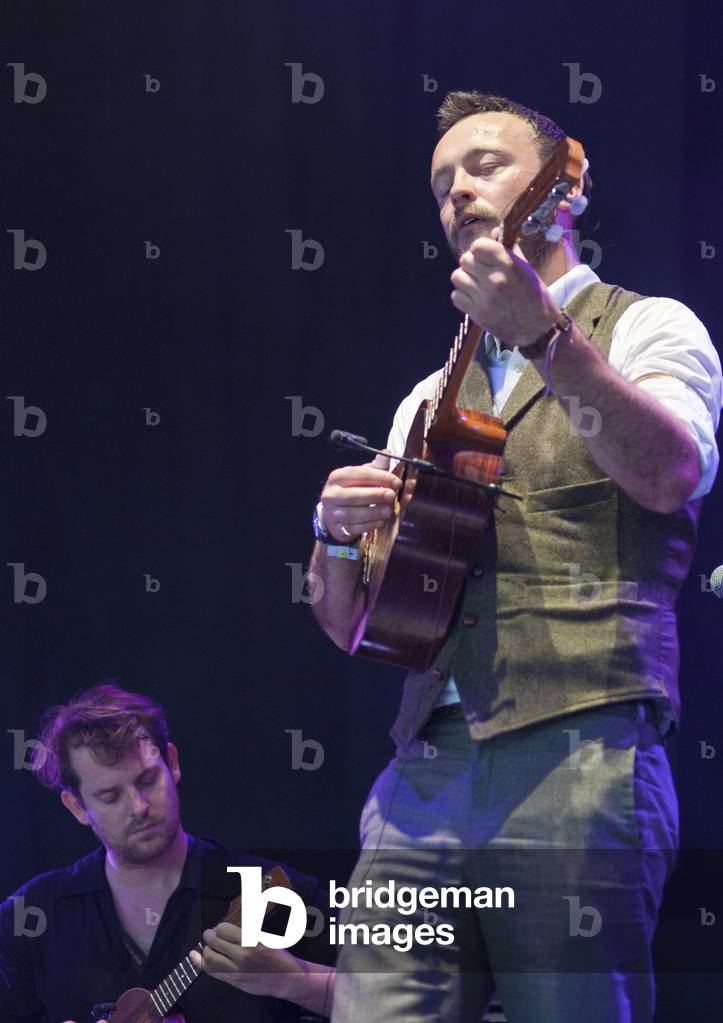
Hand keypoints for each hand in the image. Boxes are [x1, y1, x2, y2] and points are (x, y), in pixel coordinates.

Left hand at [189, 923, 302, 997]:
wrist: (285, 978)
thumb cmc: (277, 954)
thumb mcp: (265, 937)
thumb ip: (248, 929)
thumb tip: (233, 919)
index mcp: (251, 941)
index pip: (224, 929)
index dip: (219, 927)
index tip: (219, 927)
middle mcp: (242, 955)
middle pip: (214, 942)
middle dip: (209, 935)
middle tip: (210, 933)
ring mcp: (237, 970)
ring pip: (210, 957)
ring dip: (205, 948)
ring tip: (208, 945)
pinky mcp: (234, 981)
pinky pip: (212, 972)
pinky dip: (199, 963)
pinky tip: (194, 956)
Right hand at [319, 451, 400, 542]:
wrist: (332, 514)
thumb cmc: (350, 491)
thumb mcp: (359, 477)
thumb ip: (374, 468)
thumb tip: (387, 453)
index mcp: (337, 477)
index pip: (361, 475)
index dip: (381, 478)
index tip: (396, 482)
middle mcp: (331, 494)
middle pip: (355, 495)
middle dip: (377, 495)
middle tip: (392, 496)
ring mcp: (332, 513)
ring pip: (354, 514)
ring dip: (374, 512)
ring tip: (388, 510)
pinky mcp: (338, 528)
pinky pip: (355, 528)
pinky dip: (370, 524)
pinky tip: (381, 520)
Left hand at [449, 227, 558, 347]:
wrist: (536, 327)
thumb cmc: (532, 294)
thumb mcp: (525, 268)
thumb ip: (508, 249)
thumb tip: (493, 232)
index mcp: (509, 265)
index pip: (478, 246)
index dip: (480, 250)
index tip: (485, 256)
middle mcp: (495, 280)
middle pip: (465, 260)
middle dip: (472, 264)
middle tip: (481, 272)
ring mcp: (485, 298)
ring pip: (457, 277)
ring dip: (465, 279)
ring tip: (477, 284)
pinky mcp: (477, 314)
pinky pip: (456, 296)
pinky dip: (462, 296)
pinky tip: (474, 298)